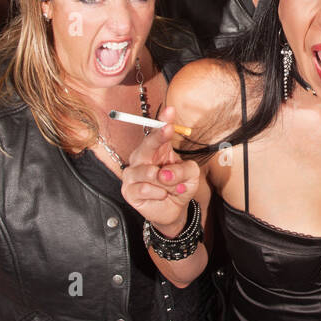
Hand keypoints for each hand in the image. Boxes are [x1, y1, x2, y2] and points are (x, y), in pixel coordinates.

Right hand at [120, 106, 200, 234]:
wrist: (172, 210)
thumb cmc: (180, 186)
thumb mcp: (191, 175)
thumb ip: (184, 169)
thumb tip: (165, 173)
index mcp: (157, 149)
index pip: (158, 131)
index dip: (163, 121)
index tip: (170, 111)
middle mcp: (141, 157)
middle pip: (146, 145)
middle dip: (157, 137)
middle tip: (168, 130)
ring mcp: (133, 173)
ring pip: (148, 172)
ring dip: (166, 182)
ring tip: (172, 188)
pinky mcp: (129, 190)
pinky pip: (144, 188)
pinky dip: (159, 193)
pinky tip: (162, 195)